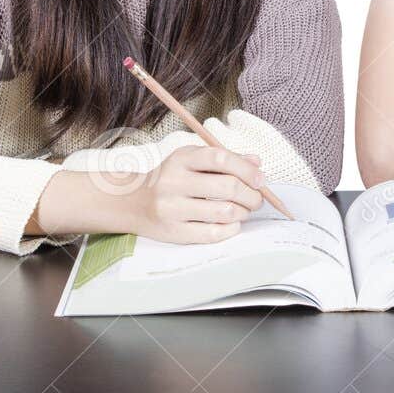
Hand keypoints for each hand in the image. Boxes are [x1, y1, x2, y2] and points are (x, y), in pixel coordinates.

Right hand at [126, 146, 264, 243]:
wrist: (132, 203)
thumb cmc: (170, 178)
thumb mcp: (191, 160)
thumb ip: (224, 159)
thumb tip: (257, 162)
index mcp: (181, 159)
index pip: (220, 158)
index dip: (246, 169)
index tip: (260, 179)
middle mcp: (174, 182)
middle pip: (227, 187)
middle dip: (251, 194)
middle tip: (257, 198)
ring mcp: (172, 209)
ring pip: (224, 212)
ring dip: (243, 212)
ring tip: (244, 210)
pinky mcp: (174, 232)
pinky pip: (213, 234)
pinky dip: (231, 229)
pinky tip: (232, 223)